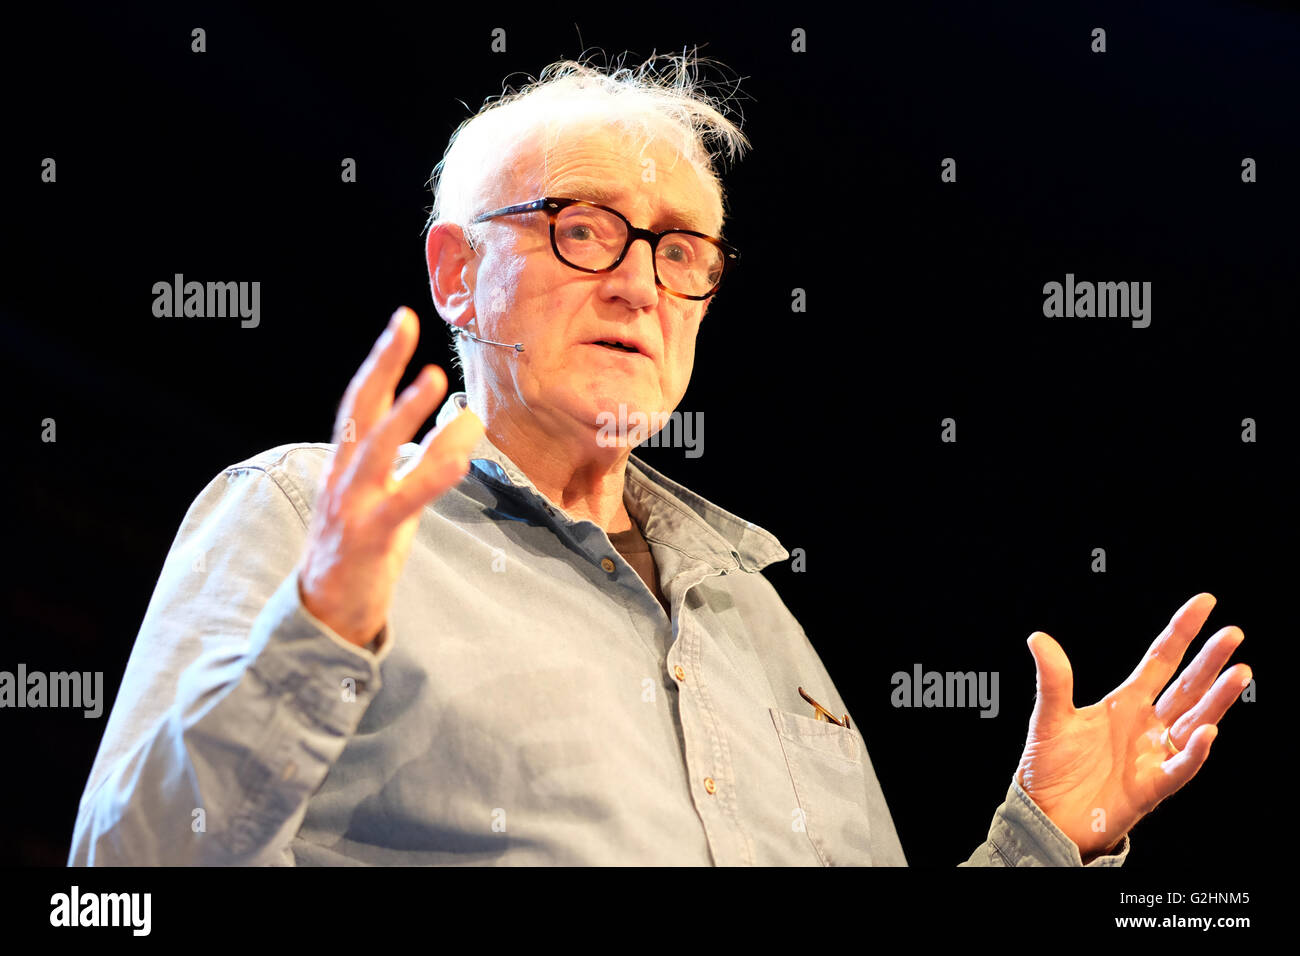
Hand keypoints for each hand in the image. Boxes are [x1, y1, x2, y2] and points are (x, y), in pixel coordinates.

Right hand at [297, 306, 484, 646]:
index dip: (381, 360)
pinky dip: (431, 477)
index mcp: (344, 463)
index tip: (401, 320)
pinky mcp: (370, 537)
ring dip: (404, 412)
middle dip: (382, 363)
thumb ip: (419, 462)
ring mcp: (353, 506)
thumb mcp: (390, 499)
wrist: (326, 613)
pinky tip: (460, 460)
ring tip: (434, 379)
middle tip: (404, 323)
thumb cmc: (360, 551)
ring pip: (375, 449)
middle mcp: (342, 476)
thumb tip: (457, 424)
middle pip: (360, 409)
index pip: (361, 400)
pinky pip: (403, 503)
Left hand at [1014, 594, 1249, 859]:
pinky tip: (1207, 731)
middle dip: (1209, 661)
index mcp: (1125, 703)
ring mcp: (1153, 755)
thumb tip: (1038, 638)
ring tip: (1239, 673)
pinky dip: (1195, 751)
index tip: (1205, 603)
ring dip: (1217, 701)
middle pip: (1186, 687)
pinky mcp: (1152, 787)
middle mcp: (1146, 726)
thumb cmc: (1051, 767)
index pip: (1161, 660)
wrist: (1046, 815)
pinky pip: (1180, 767)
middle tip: (1233, 634)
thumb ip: (1053, 679)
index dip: (1182, 632)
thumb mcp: (1050, 718)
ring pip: (1195, 722)